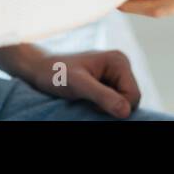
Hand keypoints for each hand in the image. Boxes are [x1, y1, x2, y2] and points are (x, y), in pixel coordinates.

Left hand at [17, 49, 142, 118]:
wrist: (40, 69)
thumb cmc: (56, 74)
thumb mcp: (78, 85)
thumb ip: (102, 96)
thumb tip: (127, 111)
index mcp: (118, 61)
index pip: (134, 95)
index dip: (117, 107)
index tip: (93, 106)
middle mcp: (120, 66)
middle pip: (131, 99)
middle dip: (113, 107)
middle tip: (89, 103)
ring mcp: (114, 74)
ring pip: (123, 102)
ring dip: (107, 108)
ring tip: (87, 101)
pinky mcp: (107, 82)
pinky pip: (115, 101)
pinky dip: (103, 106)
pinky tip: (88, 101)